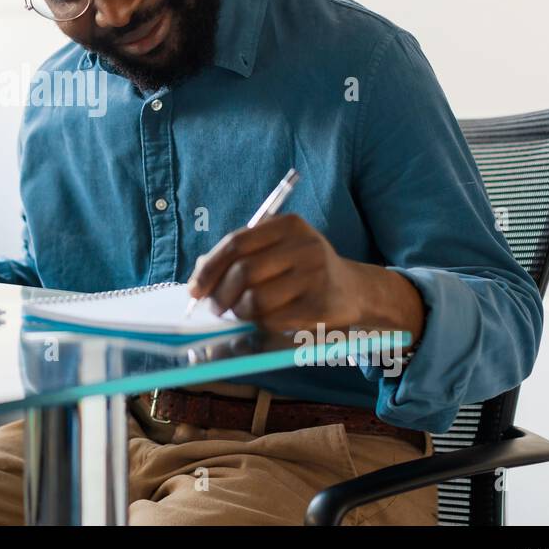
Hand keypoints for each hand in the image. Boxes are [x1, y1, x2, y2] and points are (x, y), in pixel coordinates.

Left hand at [187, 214, 422, 340]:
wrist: (353, 289)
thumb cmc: (302, 268)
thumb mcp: (277, 249)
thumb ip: (240, 254)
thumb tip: (199, 274)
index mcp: (288, 225)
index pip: (235, 243)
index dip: (209, 269)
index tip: (194, 290)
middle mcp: (304, 245)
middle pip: (243, 272)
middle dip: (219, 295)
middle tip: (214, 308)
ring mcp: (315, 275)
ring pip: (256, 299)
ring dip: (239, 312)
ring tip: (240, 313)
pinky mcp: (321, 306)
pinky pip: (273, 319)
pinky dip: (259, 324)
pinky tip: (264, 320)